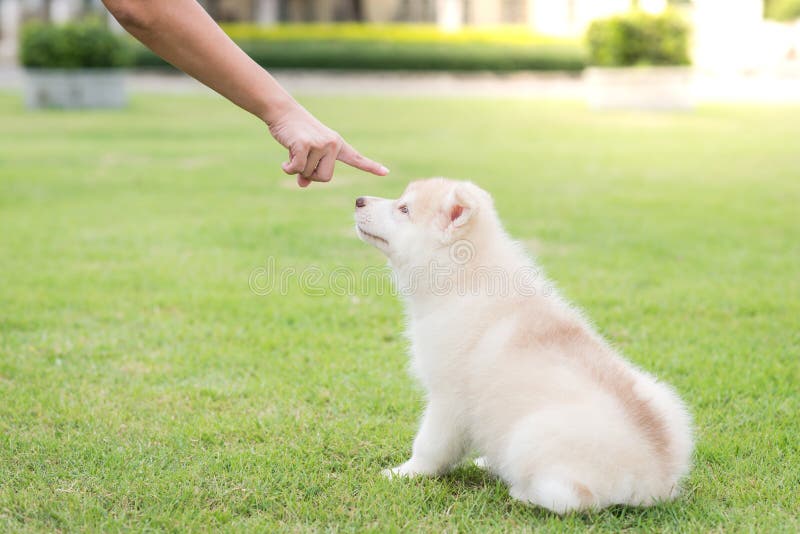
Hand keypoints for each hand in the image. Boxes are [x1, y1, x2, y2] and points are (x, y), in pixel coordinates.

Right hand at [266, 101, 388, 187]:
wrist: (283, 112)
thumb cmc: (295, 132)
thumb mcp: (306, 151)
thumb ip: (308, 169)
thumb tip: (303, 184)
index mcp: (337, 144)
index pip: (356, 158)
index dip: (370, 166)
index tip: (386, 172)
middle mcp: (332, 144)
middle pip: (325, 178)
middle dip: (311, 175)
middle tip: (300, 161)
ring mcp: (320, 144)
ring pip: (309, 173)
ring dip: (297, 168)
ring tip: (293, 150)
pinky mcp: (306, 145)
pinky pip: (298, 168)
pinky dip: (289, 168)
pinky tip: (285, 161)